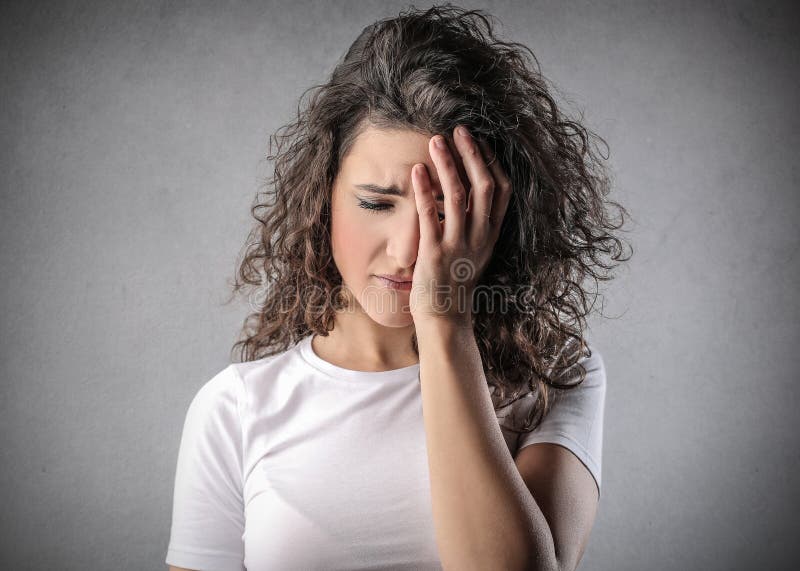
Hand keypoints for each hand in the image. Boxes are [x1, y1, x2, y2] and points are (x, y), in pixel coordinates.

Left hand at [409, 125, 511, 326]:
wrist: (445, 319)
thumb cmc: (455, 283)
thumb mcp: (474, 251)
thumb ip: (475, 224)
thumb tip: (467, 192)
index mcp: (491, 235)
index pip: (502, 192)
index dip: (492, 163)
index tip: (480, 141)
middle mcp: (479, 238)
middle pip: (484, 187)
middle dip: (472, 155)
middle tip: (459, 130)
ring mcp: (458, 246)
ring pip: (458, 197)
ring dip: (447, 165)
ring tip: (436, 141)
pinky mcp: (434, 254)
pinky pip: (430, 217)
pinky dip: (424, 191)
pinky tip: (417, 171)